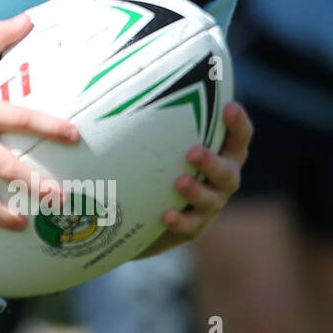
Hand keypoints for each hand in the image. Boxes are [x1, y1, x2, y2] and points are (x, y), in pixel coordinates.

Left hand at [135, 101, 251, 257]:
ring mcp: (209, 205)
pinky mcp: (193, 228)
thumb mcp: (147, 140)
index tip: (228, 107)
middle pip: (228, 171)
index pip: (236, 138)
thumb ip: (139, 119)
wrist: (137, 209)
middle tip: (193, 152)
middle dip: (213, 161)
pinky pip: (191, 226)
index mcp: (217, 153)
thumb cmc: (147, 161)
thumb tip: (95, 104)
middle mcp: (220, 180)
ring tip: (179, 182)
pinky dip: (181, 221)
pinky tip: (167, 215)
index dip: (238, 124)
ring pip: (212, 200)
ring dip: (197, 191)